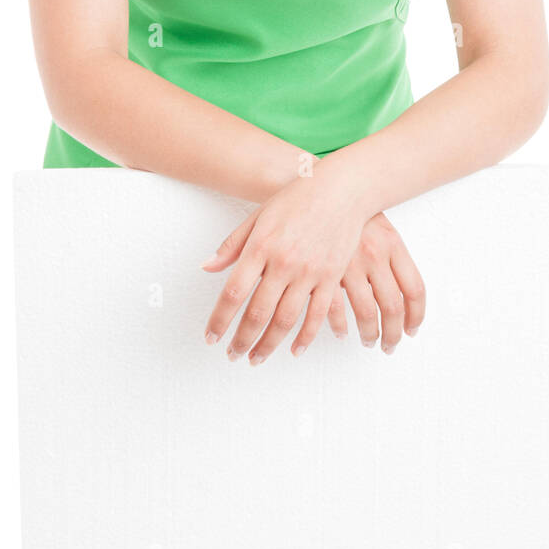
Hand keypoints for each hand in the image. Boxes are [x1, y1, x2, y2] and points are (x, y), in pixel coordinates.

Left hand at [200, 170, 369, 362]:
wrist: (341, 189)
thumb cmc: (297, 198)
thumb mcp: (258, 216)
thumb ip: (232, 245)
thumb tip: (207, 268)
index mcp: (261, 246)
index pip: (234, 293)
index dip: (220, 320)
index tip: (211, 337)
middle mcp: (284, 262)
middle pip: (258, 313)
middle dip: (242, 340)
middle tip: (232, 355)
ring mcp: (310, 272)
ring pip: (286, 320)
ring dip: (268, 344)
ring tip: (256, 358)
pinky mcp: (331, 278)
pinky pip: (318, 315)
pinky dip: (305, 337)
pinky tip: (293, 350)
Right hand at [329, 212, 425, 352]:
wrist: (313, 190)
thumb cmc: (346, 209)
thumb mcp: (379, 225)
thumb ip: (392, 256)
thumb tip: (405, 293)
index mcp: (392, 244)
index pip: (414, 289)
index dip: (416, 315)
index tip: (412, 330)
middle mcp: (374, 256)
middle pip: (392, 307)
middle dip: (393, 334)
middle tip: (390, 346)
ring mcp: (348, 264)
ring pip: (366, 313)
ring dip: (369, 334)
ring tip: (368, 342)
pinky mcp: (322, 270)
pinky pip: (335, 309)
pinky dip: (339, 326)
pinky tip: (341, 332)